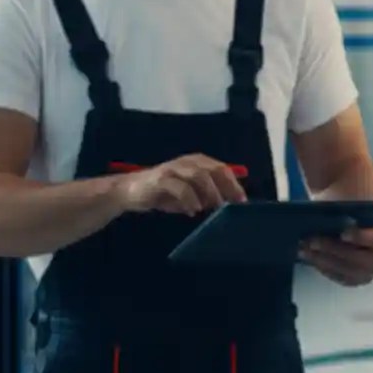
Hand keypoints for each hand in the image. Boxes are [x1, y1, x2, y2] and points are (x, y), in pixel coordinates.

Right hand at [119, 154, 246, 215]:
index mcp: (198, 162)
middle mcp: (188, 162)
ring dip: (209, 193)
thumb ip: (207, 196)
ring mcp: (174, 168)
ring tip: (213, 208)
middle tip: (230, 207)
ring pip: (198, 175)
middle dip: (225, 188)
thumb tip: (229, 206)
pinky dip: (189, 199)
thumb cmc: (165, 193)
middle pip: (213, 170)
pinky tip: (192, 211)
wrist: (130, 191)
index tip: (242, 203)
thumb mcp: (190, 194)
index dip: (234, 185)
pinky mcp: (161, 178)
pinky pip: (179, 187)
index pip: (222, 169)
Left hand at [300, 183, 372, 286]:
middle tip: (314, 240)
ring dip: (325, 261)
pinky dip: (323, 267)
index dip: (364, 239)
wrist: (345, 206)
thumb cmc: (360, 197)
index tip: (343, 232)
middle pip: (363, 262)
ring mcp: (369, 269)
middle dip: (337, 252)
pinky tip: (307, 256)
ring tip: (305, 247)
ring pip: (349, 272)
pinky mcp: (354, 276)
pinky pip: (340, 277)